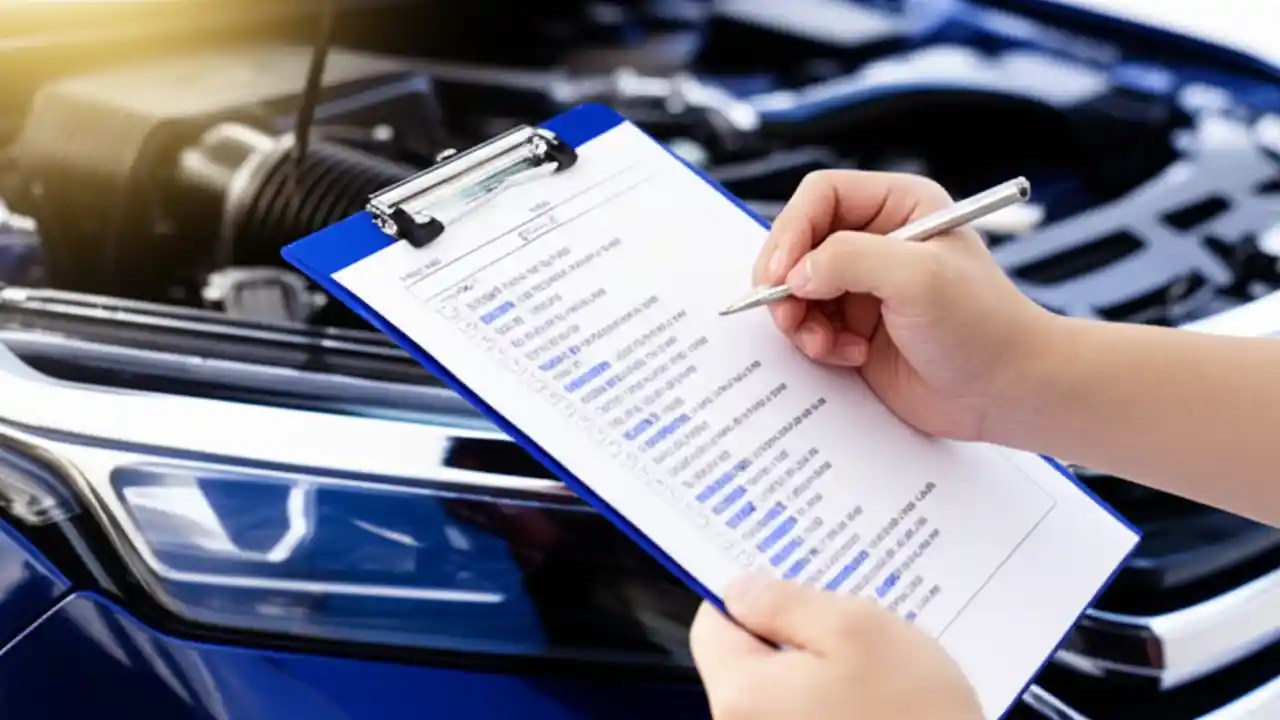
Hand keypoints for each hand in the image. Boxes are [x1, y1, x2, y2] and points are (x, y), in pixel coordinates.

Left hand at [689, 574, 983, 719]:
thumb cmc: (913, 715)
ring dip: (817, 663)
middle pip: (746, 658)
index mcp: (741, 693)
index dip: (745, 595)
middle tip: (843, 614)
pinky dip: (832, 696)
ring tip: (871, 656)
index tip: (785, 581)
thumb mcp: (854, 628)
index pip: (712, 625)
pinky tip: (875, 691)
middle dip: (789, 629)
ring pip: (781, 685)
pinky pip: (804, 713)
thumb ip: (784, 601)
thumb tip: (738, 589)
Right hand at [754, 170, 1053, 440]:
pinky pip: (809, 326)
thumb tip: (795, 273)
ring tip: (824, 345)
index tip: (779, 274)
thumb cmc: (981, 326)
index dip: (792, 230)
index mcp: (899, 206)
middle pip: (799, 242)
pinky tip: (850, 357)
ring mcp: (864, 285)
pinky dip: (815, 343)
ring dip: (799, 319)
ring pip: (797, 288)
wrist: (1006, 392)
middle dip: (786, 280)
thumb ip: (850, 260)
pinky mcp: (856, 327)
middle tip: (787, 315)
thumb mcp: (918, 278)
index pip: (822, 196)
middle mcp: (878, 239)